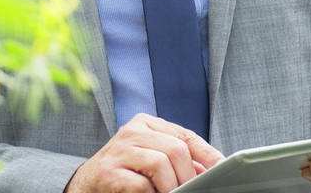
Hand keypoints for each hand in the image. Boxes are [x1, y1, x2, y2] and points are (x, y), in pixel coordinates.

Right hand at [65, 114, 223, 192]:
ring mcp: (119, 150)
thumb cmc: (126, 173)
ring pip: (161, 164)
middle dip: (188, 177)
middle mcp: (132, 131)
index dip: (208, 155)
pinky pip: (142, 185)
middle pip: (176, 149)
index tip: (223, 170)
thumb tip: (210, 171)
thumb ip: (178, 160)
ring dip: (170, 188)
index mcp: (146, 124)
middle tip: (188, 191)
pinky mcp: (110, 172)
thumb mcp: (152, 159)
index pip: (186, 136)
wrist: (88, 185)